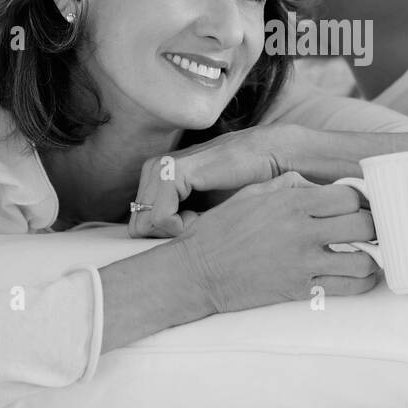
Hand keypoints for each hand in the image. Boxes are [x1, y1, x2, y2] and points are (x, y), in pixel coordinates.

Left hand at [128, 124, 296, 237]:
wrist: (269, 157)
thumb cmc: (242, 184)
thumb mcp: (200, 208)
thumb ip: (174, 220)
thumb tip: (152, 249)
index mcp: (155, 176)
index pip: (139, 223)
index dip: (166, 237)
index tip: (195, 227)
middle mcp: (152, 169)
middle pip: (138, 227)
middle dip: (167, 236)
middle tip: (199, 224)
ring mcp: (160, 168)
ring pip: (145, 225)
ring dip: (176, 232)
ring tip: (203, 218)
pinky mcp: (173, 172)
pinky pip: (160, 218)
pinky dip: (182, 227)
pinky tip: (202, 216)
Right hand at [173, 171, 378, 313]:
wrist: (196, 272)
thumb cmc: (220, 231)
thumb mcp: (251, 195)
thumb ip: (287, 185)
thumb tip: (316, 185)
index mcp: (290, 202)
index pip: (349, 196)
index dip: (357, 200)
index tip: (354, 207)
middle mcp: (301, 231)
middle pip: (364, 225)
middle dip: (370, 226)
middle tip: (366, 230)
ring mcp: (302, 263)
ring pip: (363, 260)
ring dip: (369, 257)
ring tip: (363, 254)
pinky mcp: (300, 290)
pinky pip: (348, 288)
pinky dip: (360, 282)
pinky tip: (355, 276)